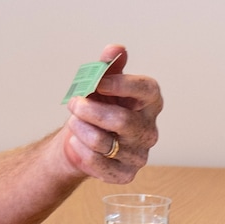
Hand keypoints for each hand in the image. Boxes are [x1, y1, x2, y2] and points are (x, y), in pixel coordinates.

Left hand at [60, 45, 161, 183]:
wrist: (80, 138)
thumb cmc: (96, 106)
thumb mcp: (99, 82)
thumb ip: (108, 65)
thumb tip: (116, 49)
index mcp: (150, 102)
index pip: (146, 90)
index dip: (121, 84)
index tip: (97, 83)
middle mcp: (150, 129)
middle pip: (122, 120)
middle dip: (90, 110)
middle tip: (74, 103)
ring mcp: (140, 154)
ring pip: (104, 142)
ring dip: (81, 129)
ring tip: (74, 122)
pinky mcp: (125, 174)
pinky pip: (97, 163)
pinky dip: (81, 150)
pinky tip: (77, 142)